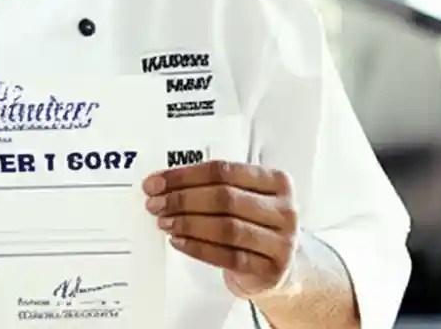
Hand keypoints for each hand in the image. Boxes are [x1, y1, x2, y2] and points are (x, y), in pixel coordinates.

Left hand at [143, 161, 298, 298]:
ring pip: (226, 228)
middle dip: (183, 199)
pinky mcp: (270, 269)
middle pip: (225, 198)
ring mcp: (281, 242)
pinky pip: (228, 256)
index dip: (185, 175)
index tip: (158, 182)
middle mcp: (283, 210)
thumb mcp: (243, 198)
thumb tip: (162, 184)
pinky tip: (179, 241)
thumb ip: (210, 187)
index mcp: (276, 182)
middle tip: (156, 203)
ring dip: (188, 224)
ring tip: (164, 222)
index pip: (224, 171)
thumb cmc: (255, 225)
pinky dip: (198, 248)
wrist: (282, 267)